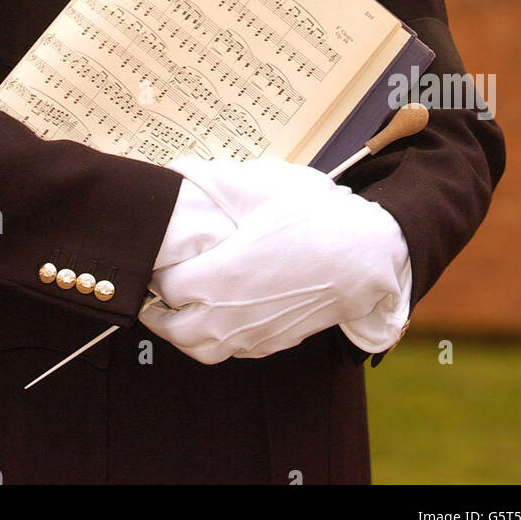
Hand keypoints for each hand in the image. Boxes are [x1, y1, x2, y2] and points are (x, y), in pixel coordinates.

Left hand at [139, 154, 409, 363]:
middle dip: (158, 309)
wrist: (364, 257)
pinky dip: (215, 339)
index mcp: (221, 277)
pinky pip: (231, 351)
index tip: (158, 254)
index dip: (156, 270)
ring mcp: (253, 333)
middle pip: (172, 329)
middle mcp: (231, 314)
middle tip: (157, 285)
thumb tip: (180, 168)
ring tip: (181, 305)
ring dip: (183, 331)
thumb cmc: (314, 218)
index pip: (166, 287)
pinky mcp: (273, 342)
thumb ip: (216, 180)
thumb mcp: (264, 187)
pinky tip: (219, 313)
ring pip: (200, 349)